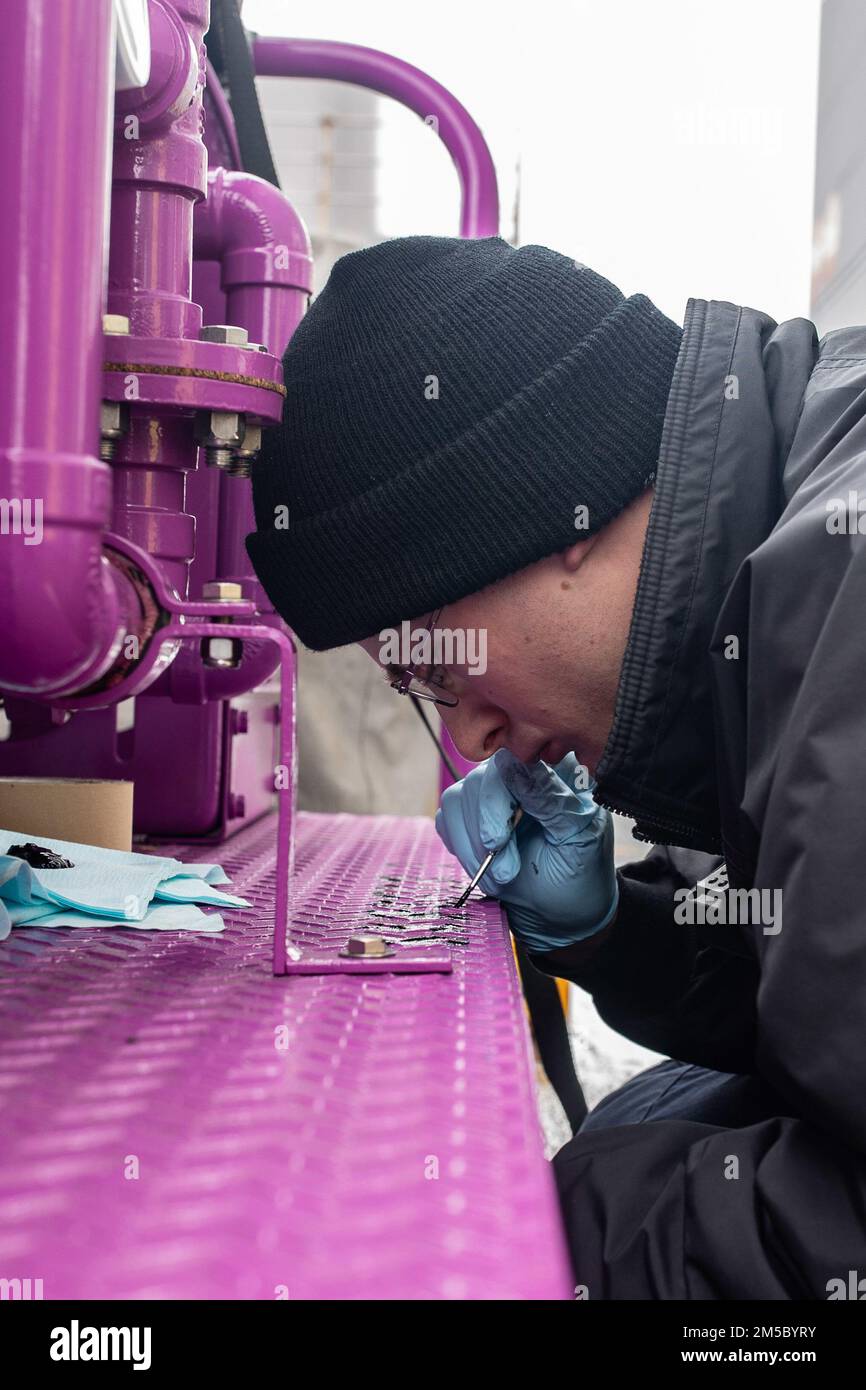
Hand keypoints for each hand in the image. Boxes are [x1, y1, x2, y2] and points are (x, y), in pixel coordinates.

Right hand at [435, 748, 617, 953]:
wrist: (561, 917)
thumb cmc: (579, 878)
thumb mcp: (578, 839)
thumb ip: (550, 799)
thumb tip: (513, 762)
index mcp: (557, 773)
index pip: (512, 761)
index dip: (496, 800)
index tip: (495, 842)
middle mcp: (522, 776)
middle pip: (479, 781)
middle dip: (484, 831)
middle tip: (506, 874)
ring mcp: (494, 795)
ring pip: (457, 799)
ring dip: (471, 847)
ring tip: (500, 879)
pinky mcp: (472, 816)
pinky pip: (448, 818)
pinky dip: (461, 848)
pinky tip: (485, 869)